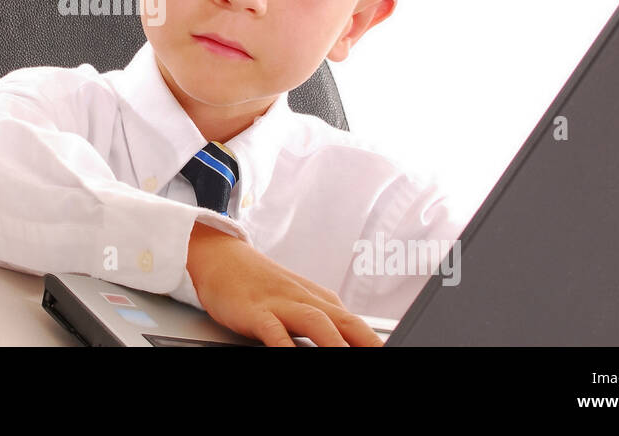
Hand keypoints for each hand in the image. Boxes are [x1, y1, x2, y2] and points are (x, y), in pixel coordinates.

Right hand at [185, 221, 383, 346]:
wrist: (222, 258)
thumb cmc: (262, 286)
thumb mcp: (298, 305)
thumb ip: (326, 326)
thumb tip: (354, 343)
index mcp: (322, 302)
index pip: (358, 326)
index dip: (376, 343)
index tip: (396, 350)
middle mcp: (306, 300)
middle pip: (346, 323)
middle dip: (368, 344)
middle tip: (383, 358)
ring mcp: (280, 303)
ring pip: (316, 322)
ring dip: (334, 344)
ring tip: (346, 361)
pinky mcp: (255, 310)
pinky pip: (273, 331)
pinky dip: (284, 346)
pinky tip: (289, 357)